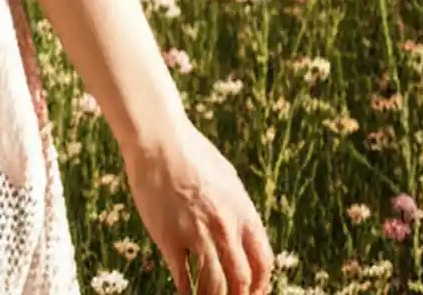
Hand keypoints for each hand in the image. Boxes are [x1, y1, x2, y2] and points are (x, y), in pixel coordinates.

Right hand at [124, 122, 273, 294]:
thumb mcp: (228, 181)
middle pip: (241, 280)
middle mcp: (225, 228)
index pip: (263, 263)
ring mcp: (196, 234)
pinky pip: (182, 276)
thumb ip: (237, 210)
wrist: (159, 142)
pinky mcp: (169, 237)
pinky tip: (184, 294)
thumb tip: (241, 233)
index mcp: (244, 214)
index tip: (252, 292)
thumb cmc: (192, 155)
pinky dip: (186, 292)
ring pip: (214, 284)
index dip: (261, 285)